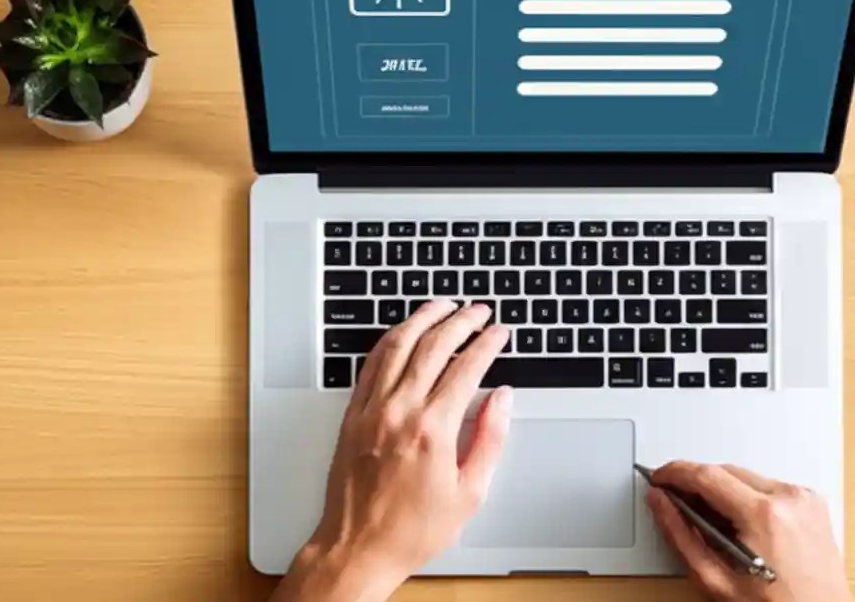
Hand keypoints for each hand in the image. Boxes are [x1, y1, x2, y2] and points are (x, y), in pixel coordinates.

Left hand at [270, 301, 512, 601]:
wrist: (357, 549)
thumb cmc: (411, 530)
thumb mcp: (469, 493)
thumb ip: (489, 439)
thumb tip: (502, 400)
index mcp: (432, 431)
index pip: (466, 368)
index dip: (488, 343)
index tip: (500, 333)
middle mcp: (399, 412)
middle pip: (433, 346)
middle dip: (461, 320)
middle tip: (479, 311)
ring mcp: (370, 410)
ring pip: (397, 345)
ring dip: (423, 319)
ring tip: (443, 305)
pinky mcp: (352, 415)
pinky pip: (371, 364)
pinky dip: (390, 340)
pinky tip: (403, 332)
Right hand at [648, 462, 850, 601]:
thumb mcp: (716, 581)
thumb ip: (681, 537)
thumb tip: (661, 504)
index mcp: (763, 515)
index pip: (707, 475)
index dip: (675, 473)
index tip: (660, 477)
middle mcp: (788, 497)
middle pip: (726, 470)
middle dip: (697, 482)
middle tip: (678, 502)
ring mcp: (803, 497)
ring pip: (747, 476)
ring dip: (724, 490)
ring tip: (713, 521)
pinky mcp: (811, 501)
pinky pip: (769, 486)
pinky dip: (749, 498)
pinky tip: (743, 523)